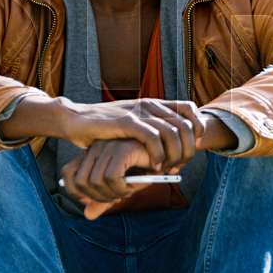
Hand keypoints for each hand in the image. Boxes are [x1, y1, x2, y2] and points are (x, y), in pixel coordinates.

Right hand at [0, 96, 238, 158]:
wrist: (75, 121)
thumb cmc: (103, 129)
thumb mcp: (131, 127)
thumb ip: (150, 132)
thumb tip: (170, 149)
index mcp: (153, 103)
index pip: (189, 108)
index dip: (197, 126)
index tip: (194, 145)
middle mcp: (149, 104)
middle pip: (185, 124)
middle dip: (188, 149)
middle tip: (181, 166)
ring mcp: (138, 111)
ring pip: (172, 132)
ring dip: (175, 154)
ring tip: (168, 169)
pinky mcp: (127, 121)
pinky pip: (153, 137)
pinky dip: (158, 154)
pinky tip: (154, 166)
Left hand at [59, 139, 154, 219]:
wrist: (170, 156)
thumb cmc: (145, 170)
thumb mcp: (122, 188)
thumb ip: (104, 200)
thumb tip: (88, 215)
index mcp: (92, 154)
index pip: (68, 174)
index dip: (77, 193)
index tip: (95, 200)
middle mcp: (96, 147)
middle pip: (80, 182)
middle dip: (99, 198)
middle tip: (118, 197)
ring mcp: (108, 146)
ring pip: (95, 181)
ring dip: (113, 194)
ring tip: (128, 191)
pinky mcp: (122, 148)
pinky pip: (112, 177)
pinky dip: (122, 188)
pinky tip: (133, 186)